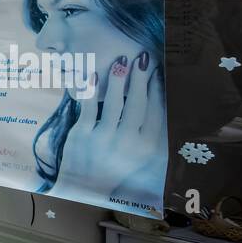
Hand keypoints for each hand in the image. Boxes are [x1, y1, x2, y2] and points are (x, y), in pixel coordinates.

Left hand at [51, 52, 166, 205]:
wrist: (84, 185)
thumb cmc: (116, 164)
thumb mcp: (141, 153)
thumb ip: (151, 129)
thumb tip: (161, 95)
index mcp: (147, 147)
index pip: (157, 111)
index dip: (157, 88)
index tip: (157, 70)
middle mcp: (128, 144)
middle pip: (138, 104)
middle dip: (141, 78)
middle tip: (143, 57)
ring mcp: (103, 140)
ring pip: (114, 103)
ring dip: (119, 79)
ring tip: (122, 60)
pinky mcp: (81, 137)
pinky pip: (88, 107)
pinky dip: (91, 89)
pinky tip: (93, 74)